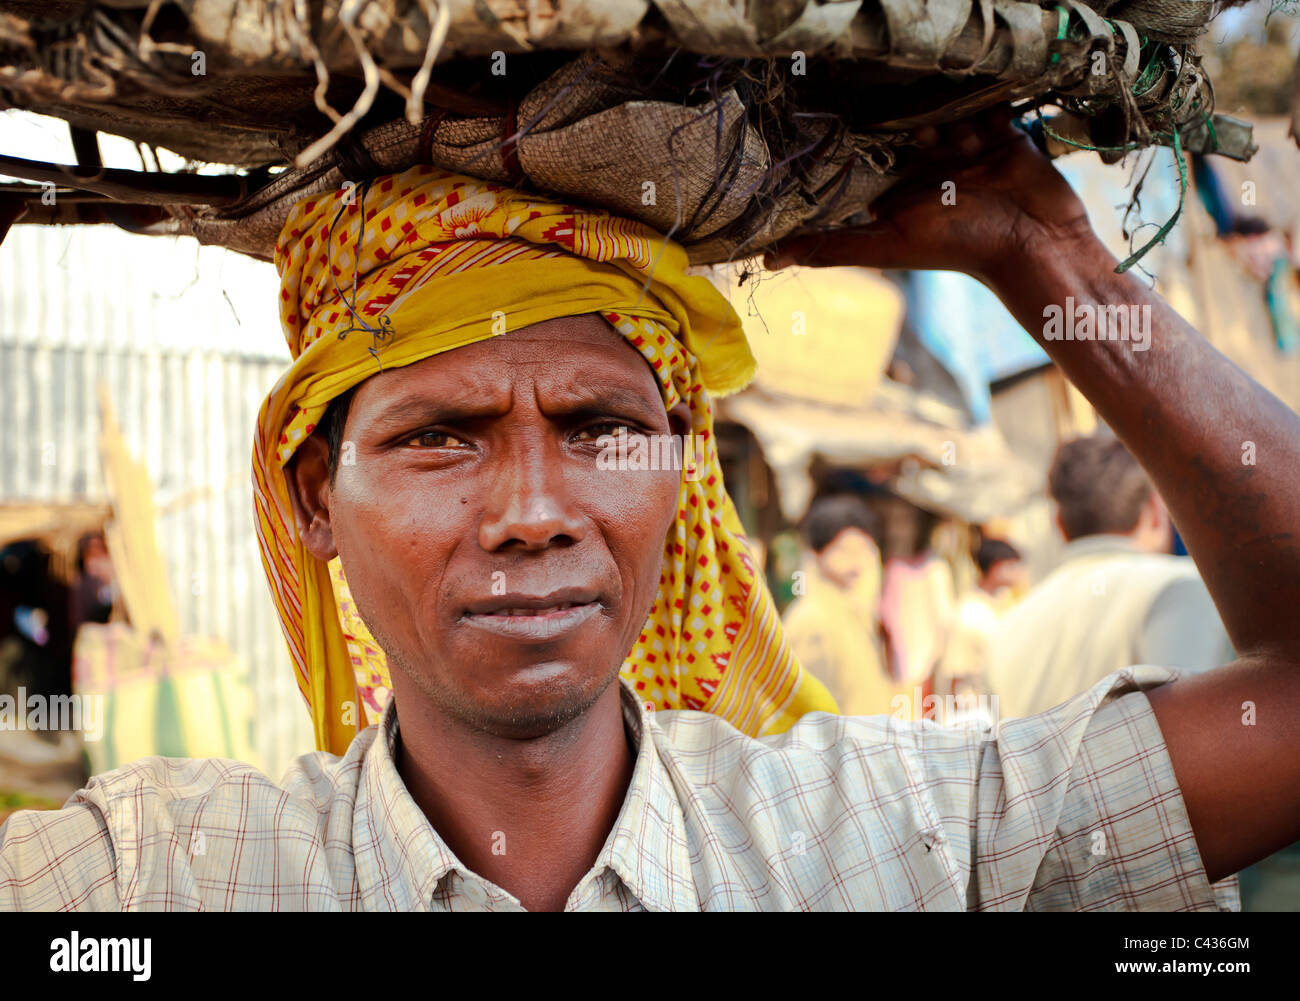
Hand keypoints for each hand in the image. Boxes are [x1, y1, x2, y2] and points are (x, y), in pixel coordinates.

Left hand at [763, 106, 1096, 283]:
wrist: (1036, 243)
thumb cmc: (958, 246)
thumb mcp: (886, 244)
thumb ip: (830, 247)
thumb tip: (765, 261)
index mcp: (897, 187)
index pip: (866, 149)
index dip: (853, 130)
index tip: (830, 103)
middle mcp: (927, 165)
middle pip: (903, 120)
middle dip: (901, 109)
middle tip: (896, 103)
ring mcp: (964, 145)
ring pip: (941, 106)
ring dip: (942, 107)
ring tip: (948, 122)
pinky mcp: (999, 130)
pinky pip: (983, 98)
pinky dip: (977, 89)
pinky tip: (971, 82)